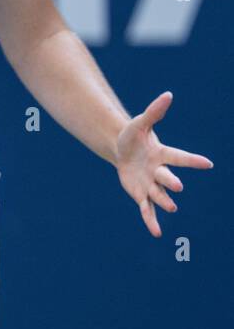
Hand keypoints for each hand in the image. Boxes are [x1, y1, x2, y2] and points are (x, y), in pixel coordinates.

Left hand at [114, 91, 213, 236]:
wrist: (122, 151)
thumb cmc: (133, 137)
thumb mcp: (139, 124)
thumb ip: (154, 112)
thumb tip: (168, 94)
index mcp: (162, 154)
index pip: (178, 157)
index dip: (192, 161)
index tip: (208, 164)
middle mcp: (159, 171)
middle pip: (166, 177)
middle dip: (171, 181)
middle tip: (177, 186)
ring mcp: (150, 185)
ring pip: (159, 195)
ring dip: (164, 202)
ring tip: (172, 208)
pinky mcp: (141, 195)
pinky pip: (146, 210)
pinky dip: (151, 221)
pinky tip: (156, 233)